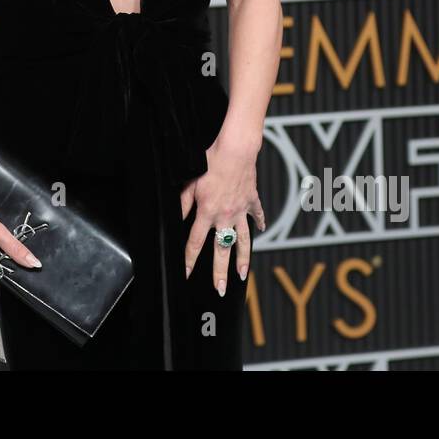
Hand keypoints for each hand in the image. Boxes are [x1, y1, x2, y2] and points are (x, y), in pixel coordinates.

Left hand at [180, 132, 265, 295]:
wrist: (236, 150)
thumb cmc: (211, 161)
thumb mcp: (190, 183)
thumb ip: (183, 203)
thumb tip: (176, 218)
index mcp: (207, 212)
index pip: (196, 242)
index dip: (189, 260)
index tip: (186, 274)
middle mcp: (225, 216)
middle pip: (221, 250)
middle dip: (220, 272)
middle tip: (220, 289)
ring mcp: (241, 210)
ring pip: (243, 240)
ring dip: (242, 259)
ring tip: (241, 275)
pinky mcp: (252, 200)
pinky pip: (257, 214)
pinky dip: (260, 222)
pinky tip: (262, 230)